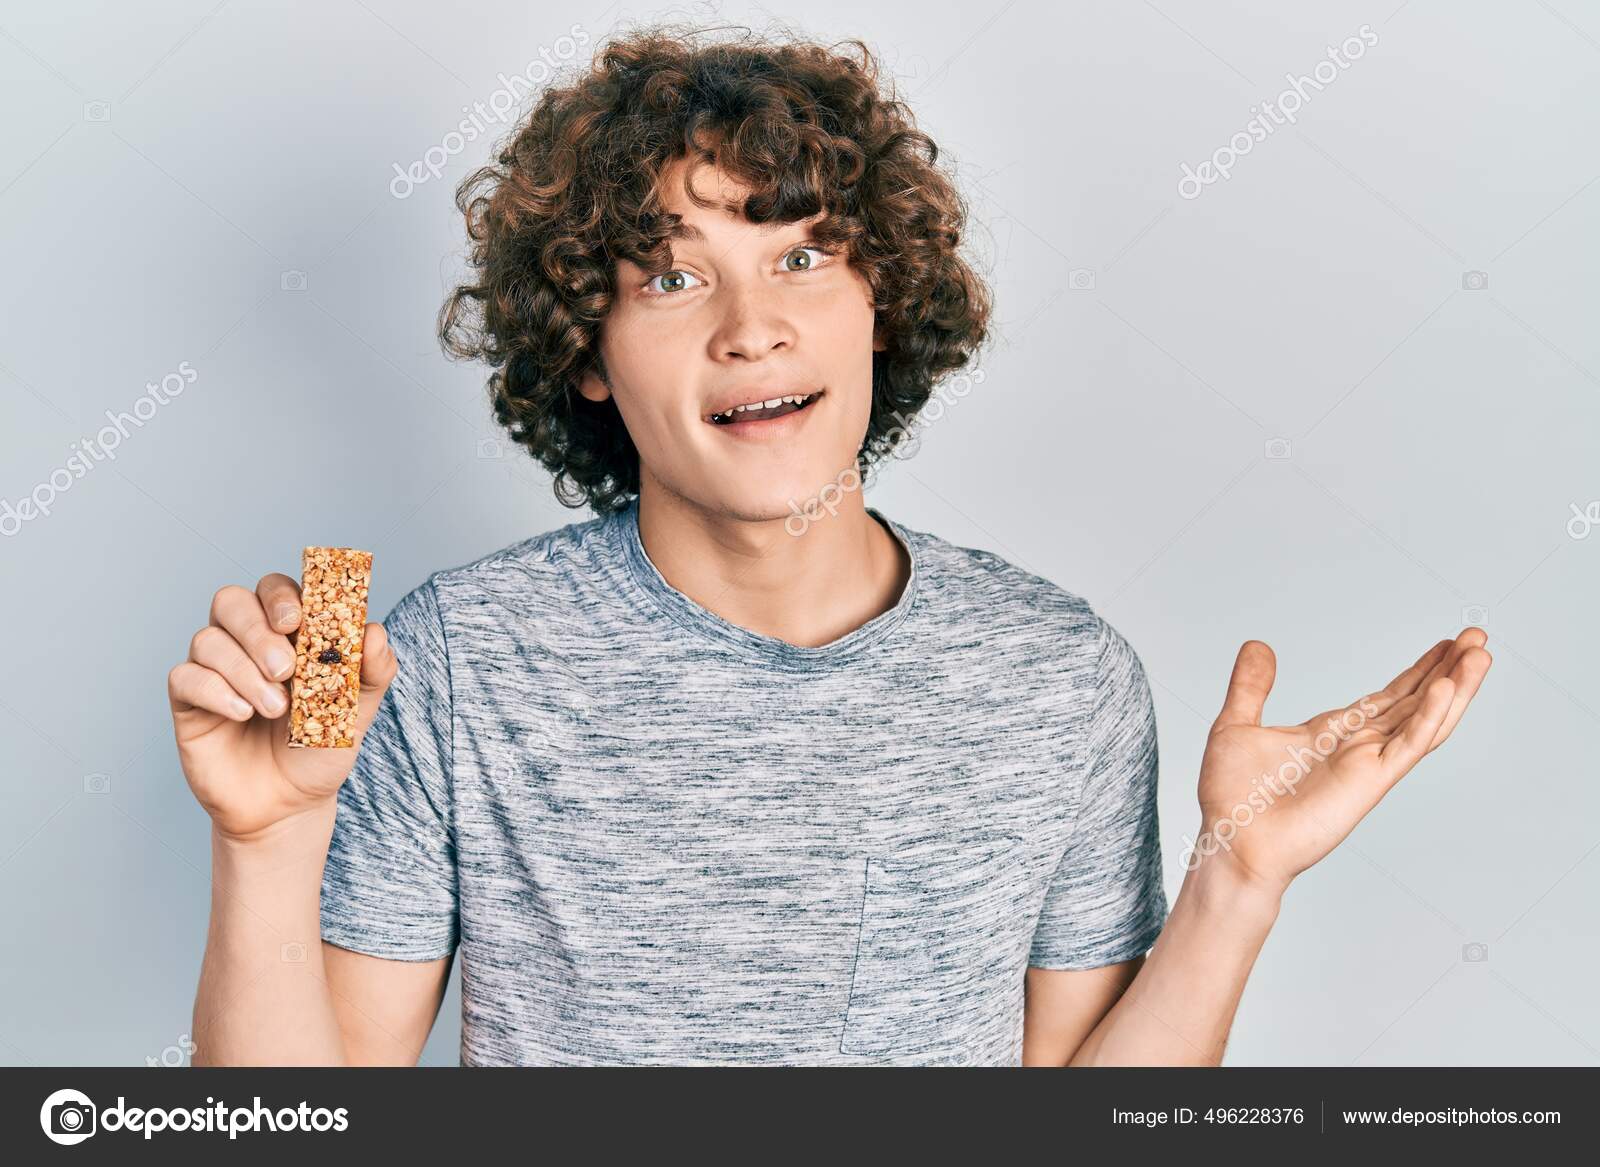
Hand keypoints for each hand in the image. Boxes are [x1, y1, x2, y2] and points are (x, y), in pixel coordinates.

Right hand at [168, 573, 397, 841]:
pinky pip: (185, 676)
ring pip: (208, 639)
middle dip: (258, 630)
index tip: (297, 620)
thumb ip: (373, 669)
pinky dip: (216, 691)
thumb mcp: (359, 709)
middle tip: (287, 669)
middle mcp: (246, 642)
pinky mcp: (189, 701)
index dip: (282, 595)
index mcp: (287, 632)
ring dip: (244, 670)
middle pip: (232, 602)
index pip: (275, 589)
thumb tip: (374, 631)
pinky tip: (242, 715)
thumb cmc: (321, 747)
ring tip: (276, 709)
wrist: (290, 805)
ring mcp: (214, 669)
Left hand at [1188, 628, 1491, 896]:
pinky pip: (1407, 746)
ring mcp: (1367, 764)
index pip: (1387, 697)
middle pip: (1415, 703)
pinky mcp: (1370, 782)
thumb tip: (1258, 645)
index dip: (1418, 672)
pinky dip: (1429, 717)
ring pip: (1424, 720)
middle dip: (1447, 671)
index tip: (1445, 644)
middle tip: (1477, 636)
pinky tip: (1447, 688)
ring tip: (1480, 654)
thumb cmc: (1230, 797)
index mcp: (1330, 733)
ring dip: (1454, 688)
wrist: (1231, 840)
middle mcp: (1356, 748)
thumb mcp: (1236, 725)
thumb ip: (1251, 686)